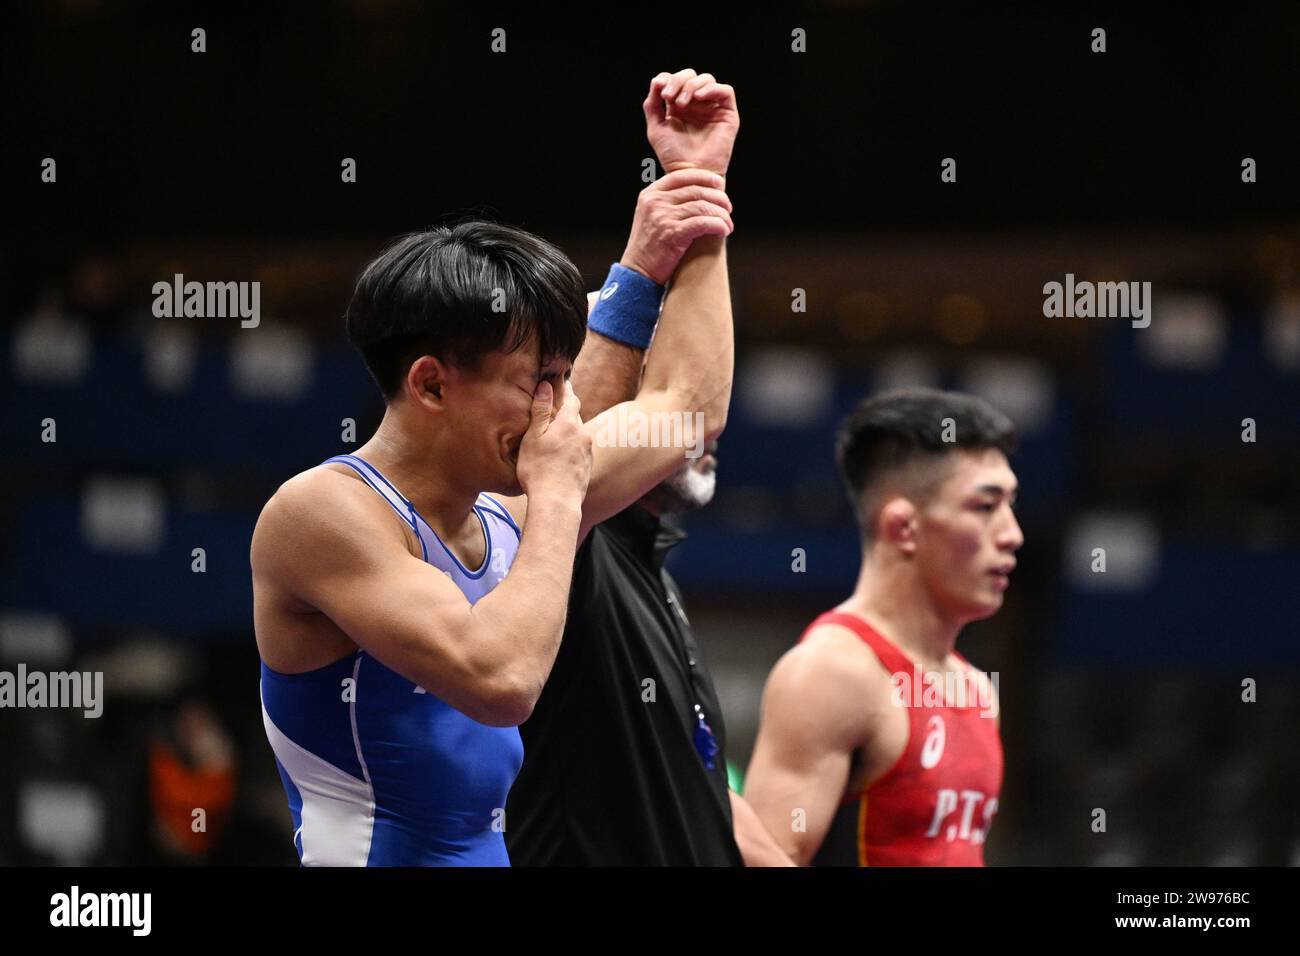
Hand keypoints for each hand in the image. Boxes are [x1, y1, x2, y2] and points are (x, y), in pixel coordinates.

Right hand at [515, 380, 591, 503]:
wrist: (557, 502)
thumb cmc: (539, 469)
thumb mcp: (533, 437)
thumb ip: (541, 411)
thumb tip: (546, 386)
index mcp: (569, 424)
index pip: (571, 399)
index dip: (566, 390)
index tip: (561, 382)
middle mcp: (583, 435)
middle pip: (575, 416)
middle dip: (566, 411)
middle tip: (554, 407)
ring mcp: (588, 452)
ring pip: (578, 434)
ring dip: (568, 431)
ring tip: (555, 434)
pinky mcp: (587, 467)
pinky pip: (580, 450)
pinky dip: (571, 447)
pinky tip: (561, 455)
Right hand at [620, 168, 732, 284]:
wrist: (638, 272)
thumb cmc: (651, 246)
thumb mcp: (651, 216)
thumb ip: (668, 201)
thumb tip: (699, 191)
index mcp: (650, 194)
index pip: (682, 175)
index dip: (704, 177)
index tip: (719, 184)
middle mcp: (655, 202)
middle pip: (696, 191)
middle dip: (718, 198)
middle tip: (728, 208)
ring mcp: (663, 217)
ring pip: (702, 207)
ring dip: (721, 215)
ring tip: (728, 224)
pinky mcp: (672, 233)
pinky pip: (703, 223)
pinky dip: (718, 225)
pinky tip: (724, 230)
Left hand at [644, 68, 739, 177]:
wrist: (690, 172)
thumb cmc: (673, 155)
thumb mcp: (656, 127)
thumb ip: (652, 104)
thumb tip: (658, 80)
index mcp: (679, 106)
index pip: (675, 79)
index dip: (668, 79)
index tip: (661, 92)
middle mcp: (697, 105)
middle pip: (690, 76)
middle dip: (678, 81)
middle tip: (669, 97)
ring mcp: (712, 108)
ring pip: (706, 79)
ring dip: (691, 86)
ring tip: (682, 103)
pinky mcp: (727, 114)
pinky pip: (725, 90)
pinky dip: (711, 89)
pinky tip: (698, 98)